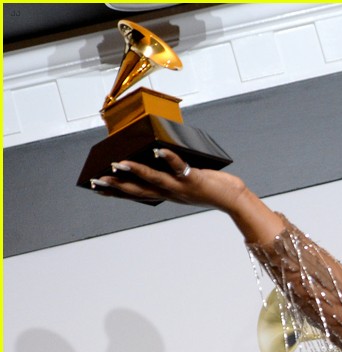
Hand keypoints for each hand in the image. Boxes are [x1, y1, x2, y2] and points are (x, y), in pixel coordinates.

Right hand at [90, 148, 247, 210]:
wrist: (233, 199)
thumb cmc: (210, 188)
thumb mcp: (184, 184)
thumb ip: (169, 175)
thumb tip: (152, 156)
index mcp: (166, 195)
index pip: (137, 195)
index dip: (117, 193)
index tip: (97, 188)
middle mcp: (170, 194)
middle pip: (139, 190)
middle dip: (117, 186)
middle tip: (97, 180)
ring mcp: (181, 187)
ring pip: (154, 180)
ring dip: (136, 172)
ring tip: (118, 164)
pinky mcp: (194, 179)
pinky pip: (179, 167)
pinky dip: (169, 158)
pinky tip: (159, 151)